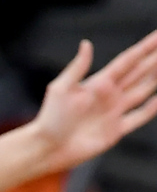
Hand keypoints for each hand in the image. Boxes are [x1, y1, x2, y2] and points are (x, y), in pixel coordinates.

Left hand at [29, 32, 156, 174]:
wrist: (46, 148)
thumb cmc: (50, 118)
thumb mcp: (61, 88)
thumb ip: (77, 67)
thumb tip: (86, 43)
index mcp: (100, 81)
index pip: (129, 60)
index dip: (145, 47)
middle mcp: (111, 95)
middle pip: (140, 72)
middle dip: (155, 59)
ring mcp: (114, 112)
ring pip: (143, 91)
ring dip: (155, 79)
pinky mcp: (115, 131)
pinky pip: (138, 117)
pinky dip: (150, 109)